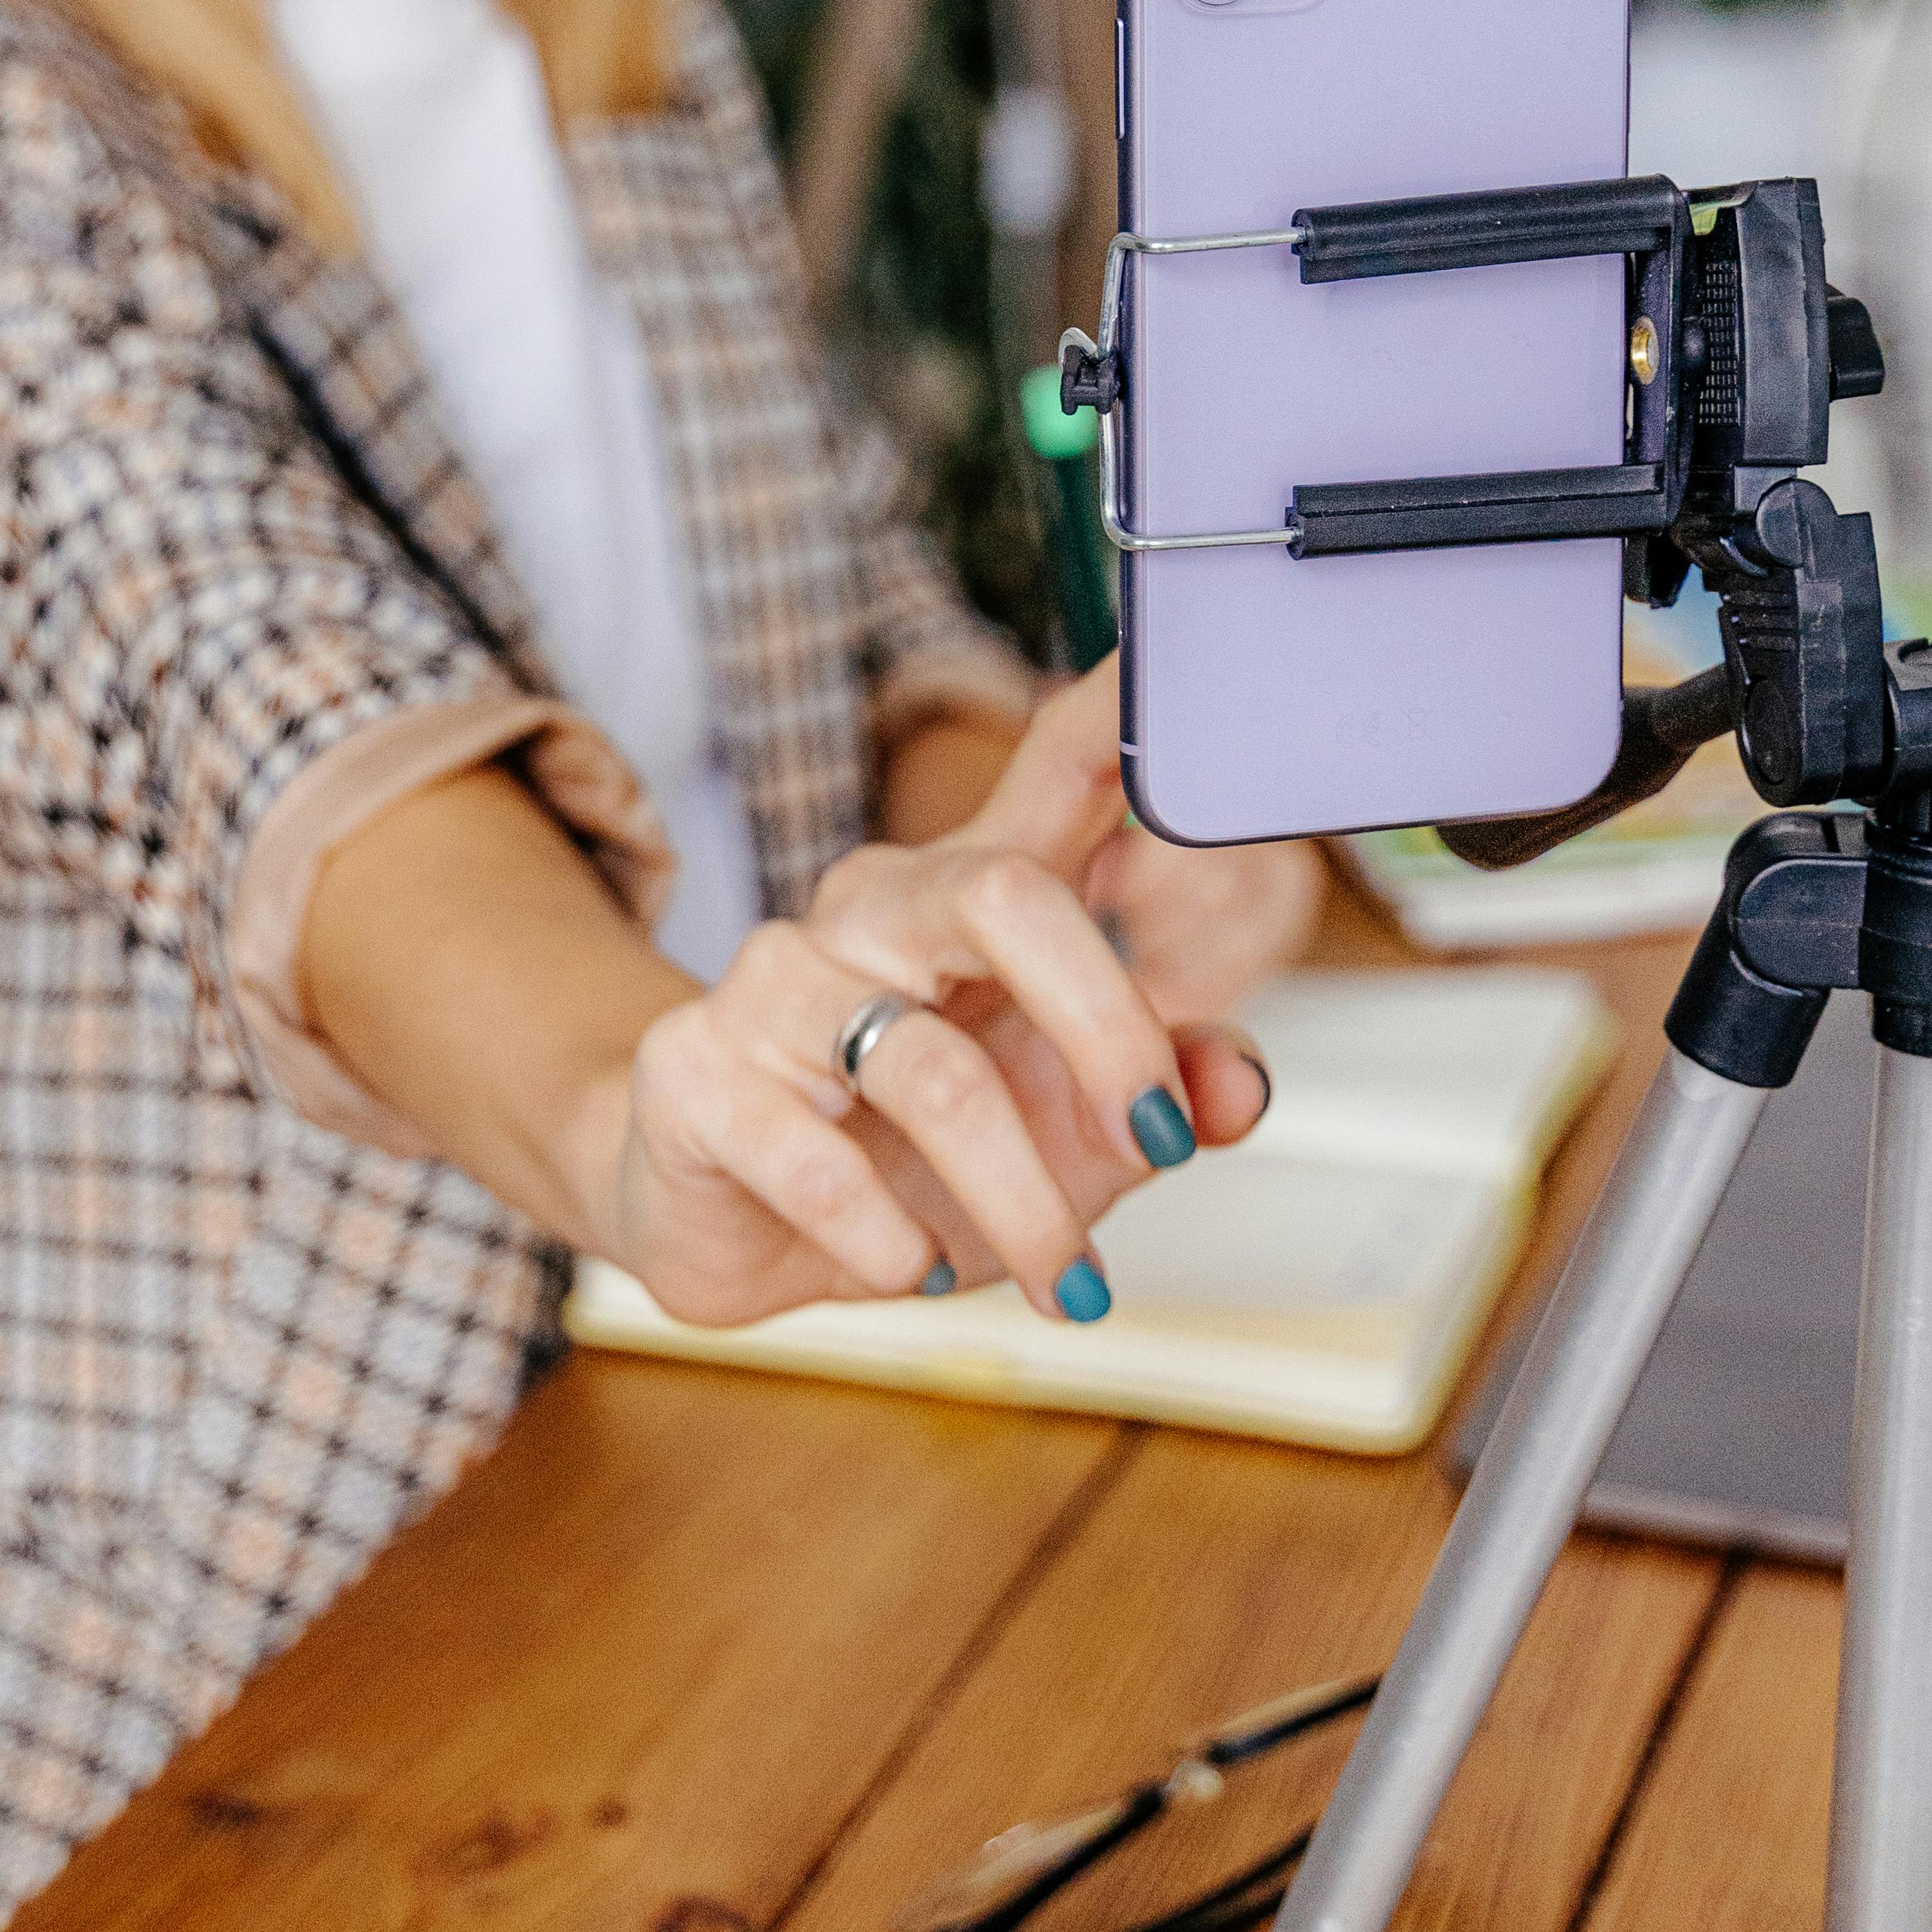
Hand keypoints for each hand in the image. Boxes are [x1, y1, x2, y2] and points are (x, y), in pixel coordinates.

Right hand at [600, 667, 1277, 1331]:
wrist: (726, 1226)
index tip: (1179, 653)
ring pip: (932, 1069)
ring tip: (1059, 1278)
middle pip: (1006, 893)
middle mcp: (877, 909)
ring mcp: (778, 980)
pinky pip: (818, 1160)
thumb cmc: (909, 1161)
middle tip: (1152, 1143)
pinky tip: (909, 1264)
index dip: (1122, 715)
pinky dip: (892, 1240)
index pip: (1057, 768)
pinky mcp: (698, 1069)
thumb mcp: (1065, 1139)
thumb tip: (1232, 1088)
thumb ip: (1160, 1098)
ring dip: (1020, 1200)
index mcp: (975, 897)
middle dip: (1108, 1031)